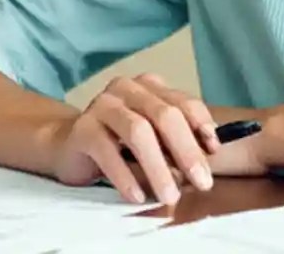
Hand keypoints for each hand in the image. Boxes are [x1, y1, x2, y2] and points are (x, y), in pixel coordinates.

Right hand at [45, 73, 220, 205]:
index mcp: (150, 87)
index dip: (202, 125)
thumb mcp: (154, 140)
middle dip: (187, 151)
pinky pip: (107, 151)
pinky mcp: (82, 129)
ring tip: (171, 196)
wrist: (68, 147)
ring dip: (158, 167)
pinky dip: (125, 176)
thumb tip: (206, 167)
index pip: (183, 102)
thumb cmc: (119, 144)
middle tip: (203, 182)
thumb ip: (177, 145)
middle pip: (165, 115)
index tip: (215, 151)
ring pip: (138, 131)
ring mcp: (102, 106)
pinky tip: (138, 196)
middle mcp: (127, 89)